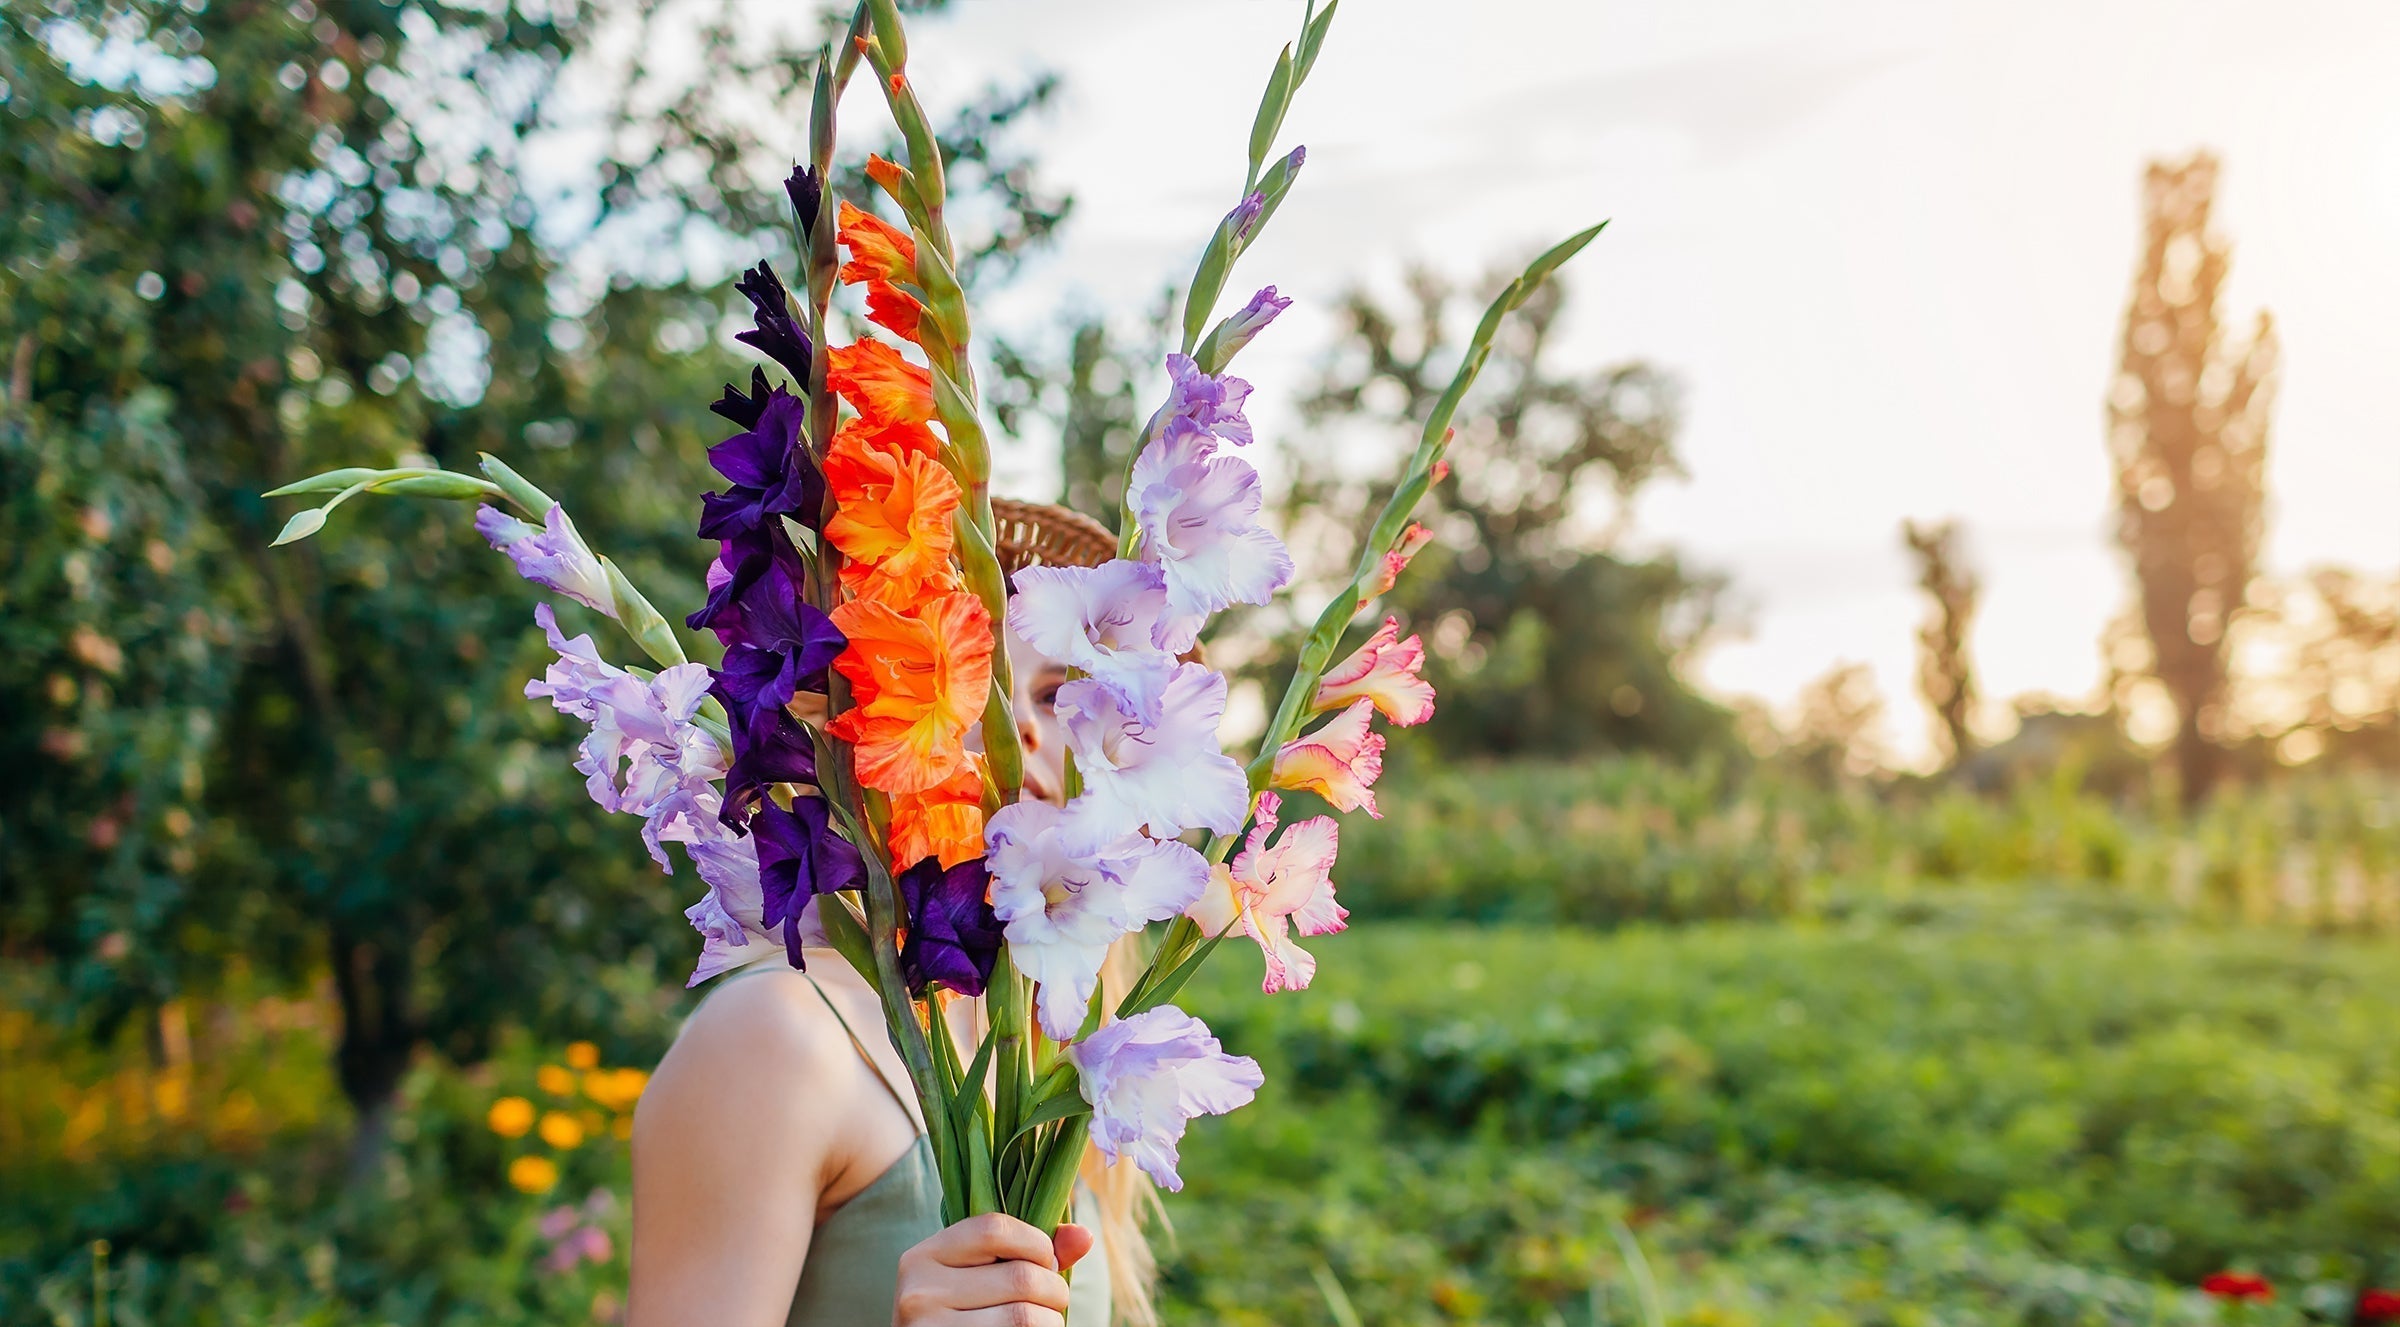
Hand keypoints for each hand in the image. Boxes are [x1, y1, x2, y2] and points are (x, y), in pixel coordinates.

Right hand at [892, 1213, 1095, 1326]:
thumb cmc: (962, 1313)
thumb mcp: (979, 1275)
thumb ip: (1028, 1252)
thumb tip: (1084, 1236)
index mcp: (924, 1256)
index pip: (994, 1229)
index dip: (1036, 1243)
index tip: (1046, 1261)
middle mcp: (920, 1291)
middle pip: (1019, 1276)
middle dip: (1054, 1289)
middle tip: (1054, 1299)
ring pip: (1023, 1316)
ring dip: (1051, 1319)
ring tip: (1045, 1319)